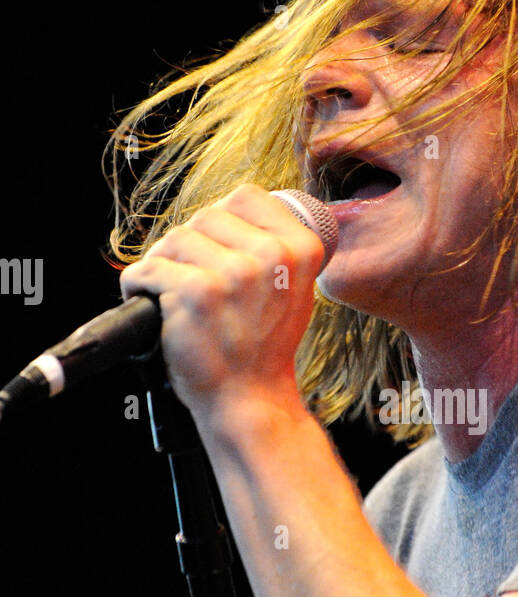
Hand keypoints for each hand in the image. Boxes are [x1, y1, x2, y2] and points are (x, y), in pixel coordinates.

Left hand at [119, 183, 324, 414]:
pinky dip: (138, 286)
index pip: (247, 196)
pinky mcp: (194, 294)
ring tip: (172, 295)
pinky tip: (151, 303)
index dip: (223, 218)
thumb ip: (276, 247)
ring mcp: (233, 274)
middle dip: (190, 246)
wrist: (250, 400)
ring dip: (163, 265)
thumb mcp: (295, 289)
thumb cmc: (265, 346)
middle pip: (206, 215)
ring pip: (173, 239)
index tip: (217, 248)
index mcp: (300, 248)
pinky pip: (146, 269)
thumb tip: (232, 208)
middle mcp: (271, 256)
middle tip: (192, 280)